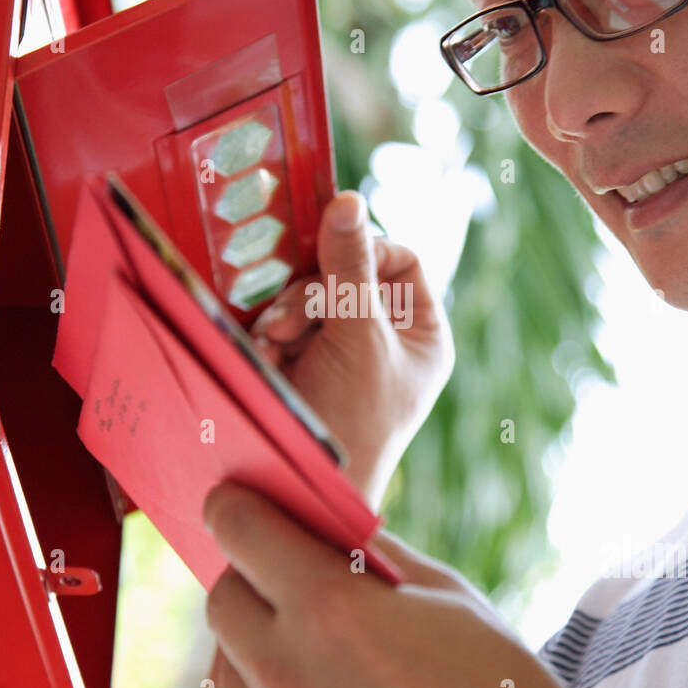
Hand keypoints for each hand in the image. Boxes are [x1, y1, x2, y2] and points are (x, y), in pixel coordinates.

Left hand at [204, 482, 646, 687]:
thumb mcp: (450, 598)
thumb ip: (373, 557)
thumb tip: (324, 529)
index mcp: (330, 612)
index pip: (239, 531)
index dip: (237, 509)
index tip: (236, 504)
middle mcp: (285, 682)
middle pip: (223, 602)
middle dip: (251, 581)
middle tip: (288, 586)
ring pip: (229, 676)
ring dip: (260, 656)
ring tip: (323, 665)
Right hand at [249, 191, 453, 508]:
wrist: (299, 489)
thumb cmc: (350, 421)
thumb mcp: (357, 337)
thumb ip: (350, 266)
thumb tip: (348, 199)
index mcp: (420, 334)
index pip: (402, 259)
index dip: (368, 248)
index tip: (334, 252)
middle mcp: (385, 338)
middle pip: (348, 270)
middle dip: (315, 289)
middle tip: (294, 315)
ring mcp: (341, 349)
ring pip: (309, 291)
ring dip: (288, 311)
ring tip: (276, 340)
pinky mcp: (301, 360)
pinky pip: (284, 318)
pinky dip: (272, 332)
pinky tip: (267, 353)